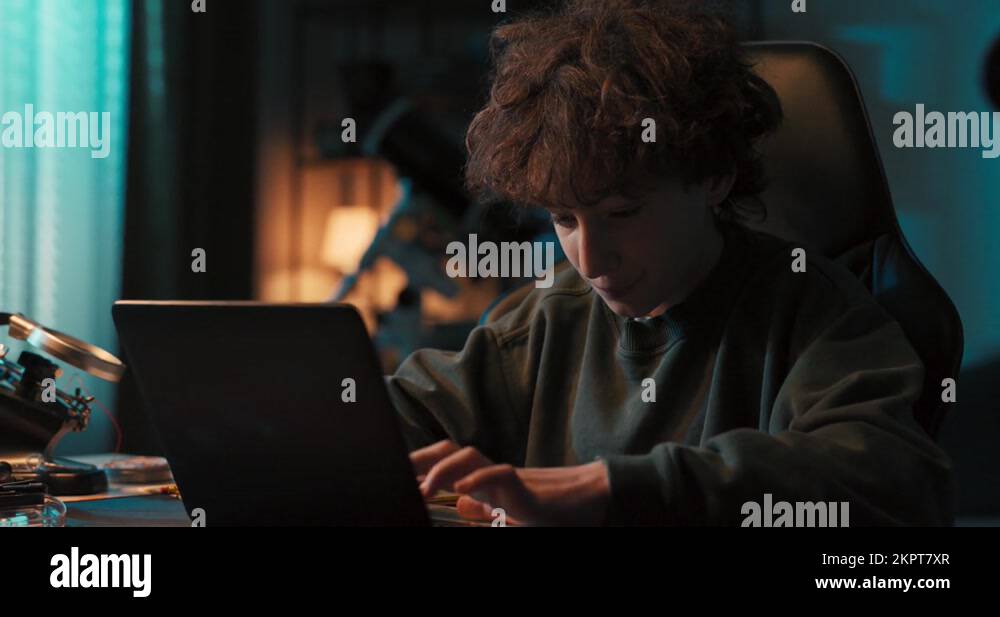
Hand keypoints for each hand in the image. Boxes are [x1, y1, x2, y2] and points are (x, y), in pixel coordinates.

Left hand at [410, 440, 610, 525]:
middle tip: (398, 472)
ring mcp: (505, 475)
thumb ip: (485, 506)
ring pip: (467, 454)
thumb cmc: (549, 508)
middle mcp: (490, 472)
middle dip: (420, 457)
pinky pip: (497, 473)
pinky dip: (477, 479)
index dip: (420, 463)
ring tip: (424, 489)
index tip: (398, 472)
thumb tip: (460, 502)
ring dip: (441, 468)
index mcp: (484, 479)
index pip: (445, 462)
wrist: (589, 500)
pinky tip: (460, 491)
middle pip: (448, 450)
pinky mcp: (522, 485)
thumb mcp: (509, 512)